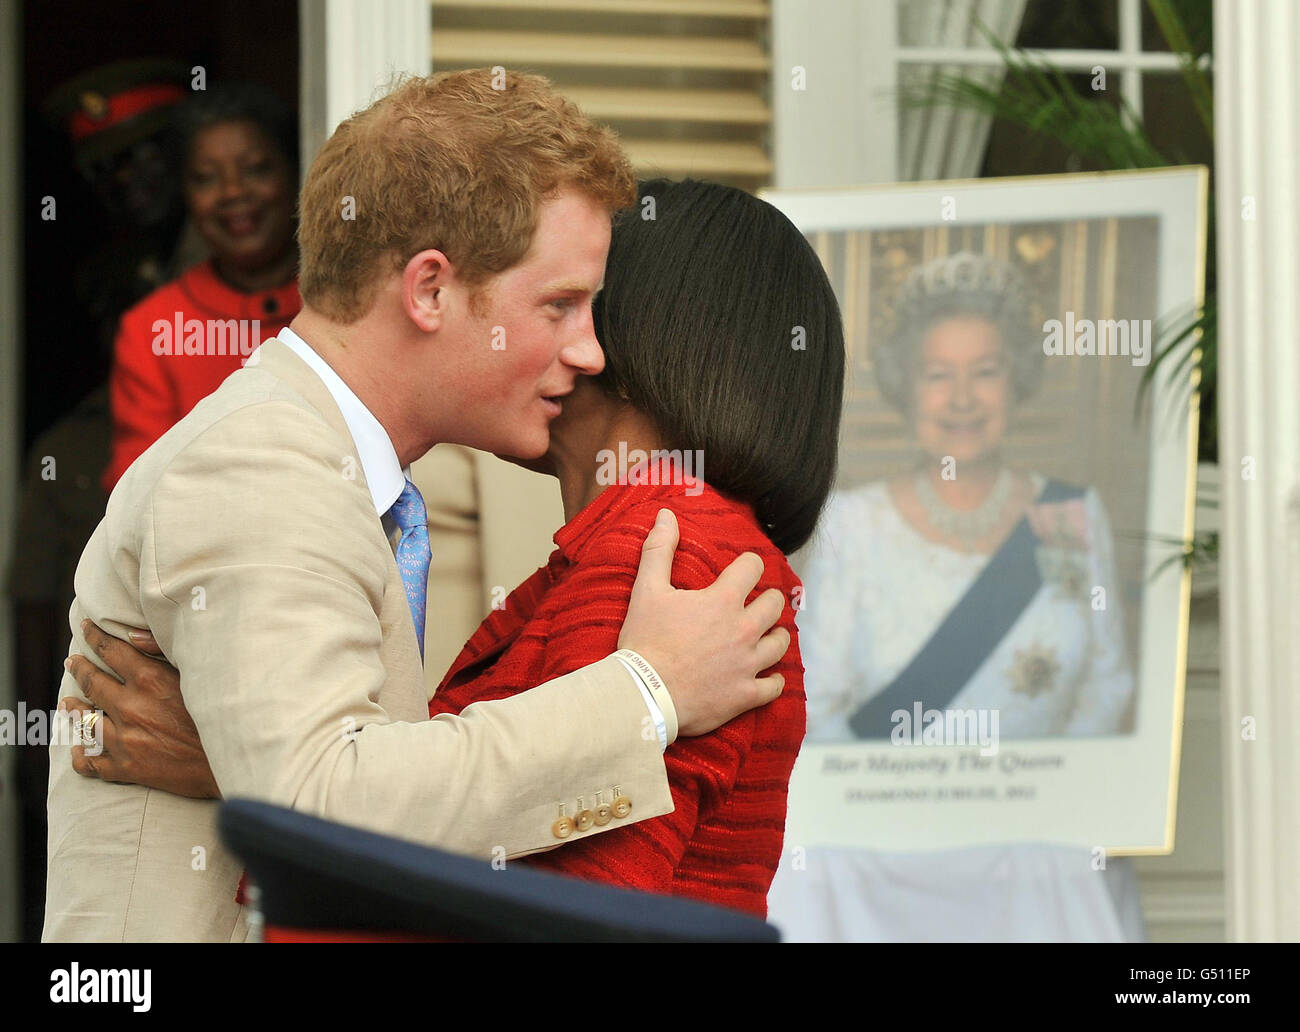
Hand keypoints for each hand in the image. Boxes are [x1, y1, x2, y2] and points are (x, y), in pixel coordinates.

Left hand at [61, 620, 219, 798]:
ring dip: (74, 710)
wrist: (229, 759)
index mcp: (149, 680)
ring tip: (67, 703)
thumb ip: (162, 650)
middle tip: (72, 663)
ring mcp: (125, 739)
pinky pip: (92, 762)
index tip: (85, 628)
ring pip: (85, 722)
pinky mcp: (127, 768)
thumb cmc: (219, 712)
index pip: (111, 651)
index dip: (94, 637)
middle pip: (92, 683)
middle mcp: (130, 707)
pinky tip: (79, 750)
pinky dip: (82, 756)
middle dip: (80, 669)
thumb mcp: (195, 673)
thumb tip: (132, 635)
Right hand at [619, 509, 789, 736]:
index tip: (743, 570)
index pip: (754, 567)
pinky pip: (774, 686)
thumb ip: (659, 549)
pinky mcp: (745, 694)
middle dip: (768, 600)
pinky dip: (772, 680)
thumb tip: (666, 515)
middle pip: (776, 604)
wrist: (643, 695)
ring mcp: (748, 664)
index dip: (749, 565)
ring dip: (775, 636)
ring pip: (780, 643)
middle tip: (755, 604)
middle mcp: (743, 629)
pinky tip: (765, 676)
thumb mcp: (647, 590)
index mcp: (723, 601)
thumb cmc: (645, 641)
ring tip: (764, 635)